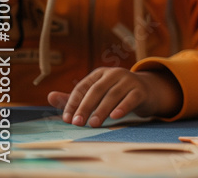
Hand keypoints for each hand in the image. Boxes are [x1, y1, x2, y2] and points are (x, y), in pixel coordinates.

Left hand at [48, 68, 181, 126]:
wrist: (147, 91)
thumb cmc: (116, 94)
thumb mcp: (96, 95)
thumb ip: (74, 98)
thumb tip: (50, 96)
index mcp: (100, 74)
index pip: (82, 87)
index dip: (73, 102)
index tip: (67, 119)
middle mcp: (114, 73)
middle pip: (97, 90)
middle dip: (85, 107)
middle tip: (77, 123)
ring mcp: (129, 80)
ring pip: (113, 94)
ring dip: (102, 110)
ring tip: (93, 124)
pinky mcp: (141, 90)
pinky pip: (131, 98)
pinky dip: (122, 107)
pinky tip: (115, 117)